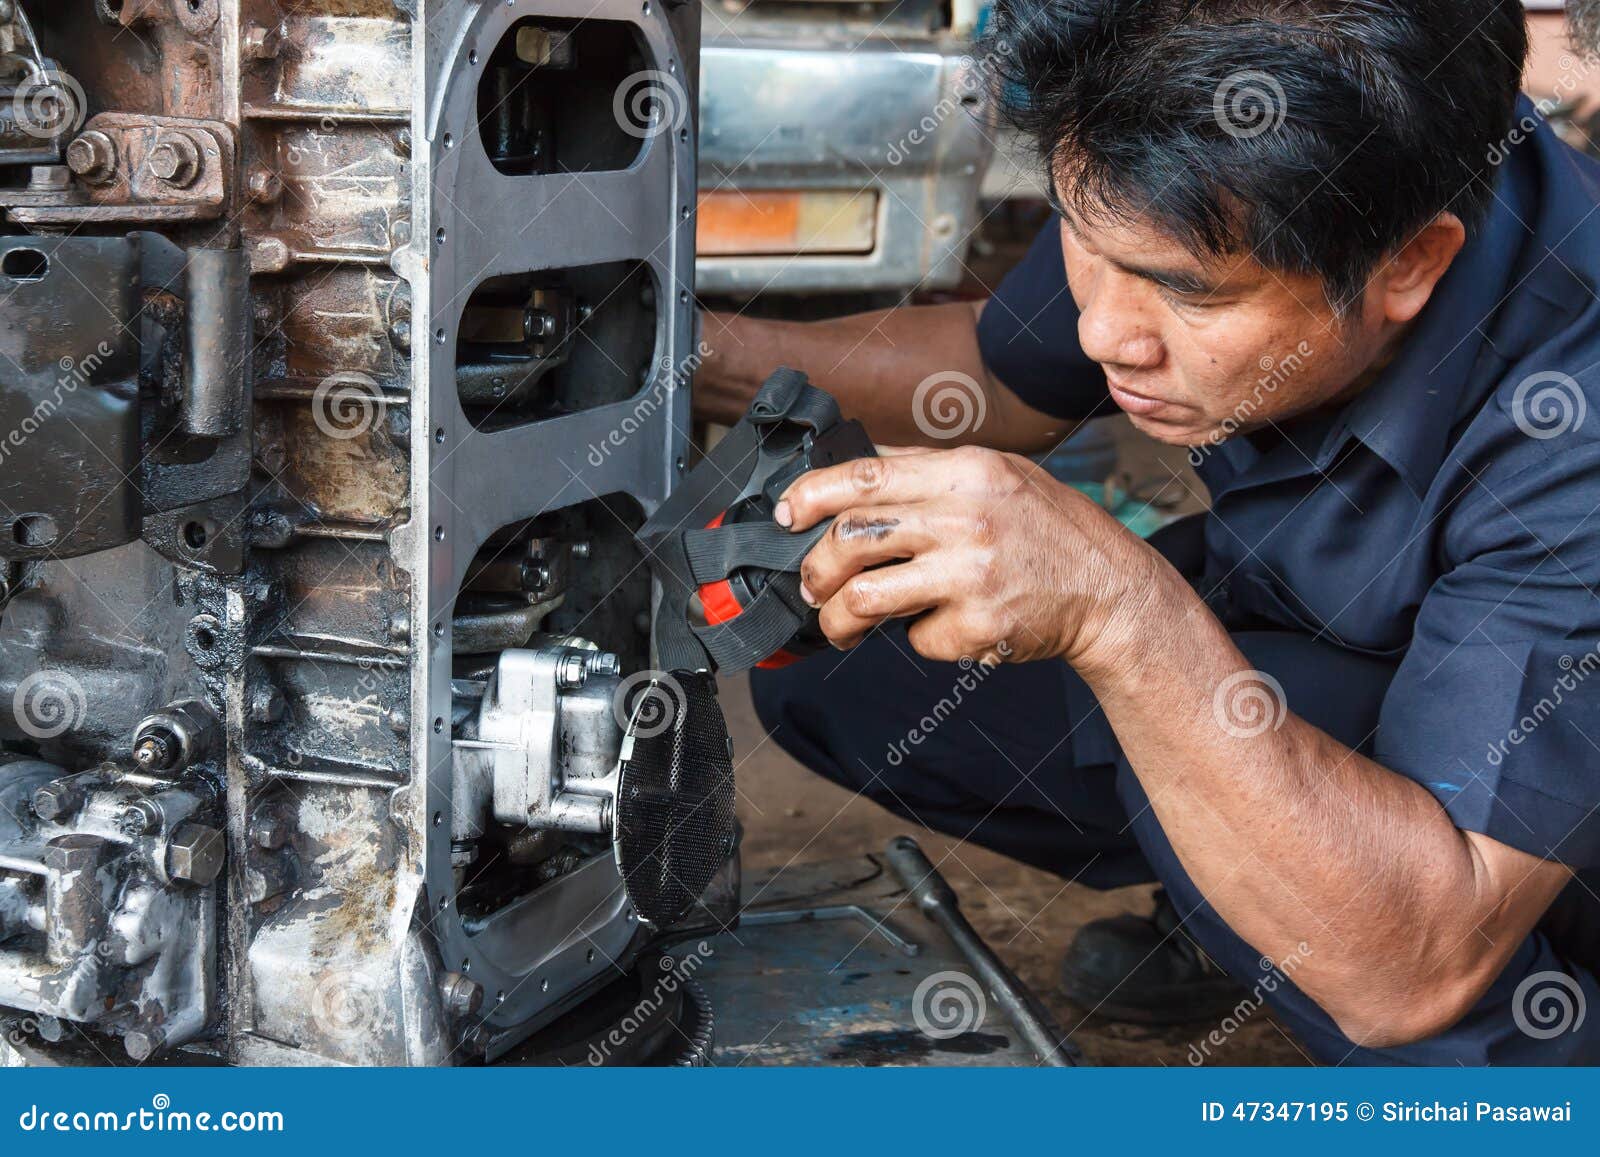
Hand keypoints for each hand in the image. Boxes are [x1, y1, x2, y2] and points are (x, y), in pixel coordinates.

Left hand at [776, 445, 1166, 668]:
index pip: (865, 476)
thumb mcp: (997, 473)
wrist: (1111, 590)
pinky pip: (917, 638)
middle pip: (852, 538)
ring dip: (838, 619)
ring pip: (865, 598)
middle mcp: (965, 519)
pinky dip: (919, 637)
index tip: (785, 514)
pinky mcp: (979, 627)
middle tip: (811, 584)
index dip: (811, 494)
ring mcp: (972, 575)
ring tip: (839, 625)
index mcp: (964, 472)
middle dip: (815, 567)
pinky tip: (943, 626)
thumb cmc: (1048, 529)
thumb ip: (928, 469)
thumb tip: (855, 463)